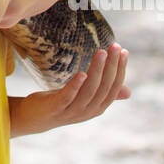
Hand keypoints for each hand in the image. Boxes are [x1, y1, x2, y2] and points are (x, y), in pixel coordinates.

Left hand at [11, 43, 129, 136]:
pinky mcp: (56, 108)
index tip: (123, 51)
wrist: (34, 117)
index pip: (113, 88)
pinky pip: (68, 96)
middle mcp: (88, 111)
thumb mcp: (85, 98)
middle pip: (104, 87)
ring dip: (97, 70)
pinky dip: (76, 85)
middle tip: (114, 46)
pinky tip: (81, 73)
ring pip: (89, 91)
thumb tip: (128, 91)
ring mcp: (72, 110)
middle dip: (111, 66)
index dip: (120, 70)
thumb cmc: (62, 104)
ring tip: (101, 52)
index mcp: (98, 107)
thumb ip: (103, 93)